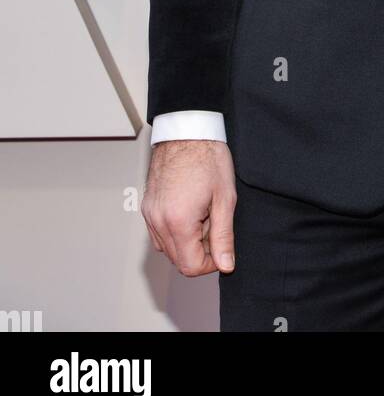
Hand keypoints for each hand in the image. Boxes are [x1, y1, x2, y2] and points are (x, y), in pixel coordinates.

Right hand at [141, 139, 236, 276]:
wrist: (187, 129)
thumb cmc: (207, 157)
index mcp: (177, 221)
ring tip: (202, 213)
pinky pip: (158, 233)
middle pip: (177, 260)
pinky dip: (174, 231)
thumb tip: (225, 264)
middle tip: (213, 224)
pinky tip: (189, 209)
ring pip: (167, 248)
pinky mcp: (147, 206)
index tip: (221, 246)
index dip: (210, 263)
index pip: (190, 266)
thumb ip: (224, 236)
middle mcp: (158, 220)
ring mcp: (149, 213)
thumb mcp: (225, 198)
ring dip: (187, 241)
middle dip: (199, 251)